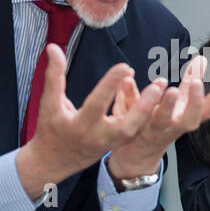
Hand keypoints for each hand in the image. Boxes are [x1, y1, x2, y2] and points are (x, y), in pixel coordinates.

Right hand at [15, 46, 163, 198]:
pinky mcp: (117, 144)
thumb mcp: (48, 104)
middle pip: (126, 125)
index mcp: (80, 125)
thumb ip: (54, 76)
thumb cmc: (50, 130)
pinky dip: (146, 115)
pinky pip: (135, 130)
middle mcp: (98, 137)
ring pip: (135, 130)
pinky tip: (156, 97)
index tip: (125, 66)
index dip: (110, 84)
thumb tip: (53, 47)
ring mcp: (109, 143)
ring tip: (161, 88)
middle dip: (143, 107)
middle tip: (158, 86)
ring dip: (149, 110)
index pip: (97, 103)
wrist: (52, 162)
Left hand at [107, 54, 209, 179]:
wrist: (138, 150)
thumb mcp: (180, 101)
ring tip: (167, 87)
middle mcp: (173, 126)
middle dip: (194, 103)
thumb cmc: (164, 119)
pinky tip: (127, 80)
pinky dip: (129, 95)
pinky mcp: (133, 126)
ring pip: (161, 121)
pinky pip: (131, 112)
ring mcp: (153, 128)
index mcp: (186, 118)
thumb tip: (202, 58)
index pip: (207, 111)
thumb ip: (191, 79)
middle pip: (189, 120)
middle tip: (196, 83)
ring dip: (165, 105)